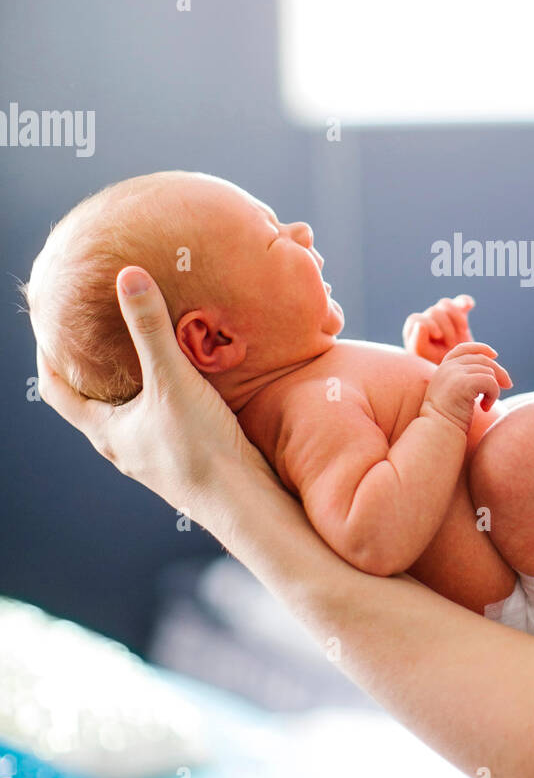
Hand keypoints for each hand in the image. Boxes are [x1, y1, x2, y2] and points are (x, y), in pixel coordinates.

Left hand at [36, 267, 276, 519]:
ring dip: (124, 383)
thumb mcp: (173, 381)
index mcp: (106, 431)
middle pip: (88, 402)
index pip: (56, 391)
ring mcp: (151, 455)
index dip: (46, 357)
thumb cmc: (200, 448)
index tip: (48, 327)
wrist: (243, 501)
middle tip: (91, 330)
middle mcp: (122, 446)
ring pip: (125, 413)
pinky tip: (181, 379)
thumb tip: (127, 276)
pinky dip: (157, 395)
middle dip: (87, 367)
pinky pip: (157, 419)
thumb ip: (151, 329)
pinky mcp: (181, 457)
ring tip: (133, 349)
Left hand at [402, 294, 474, 364]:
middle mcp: (427, 320)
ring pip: (445, 304)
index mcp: (413, 330)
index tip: (438, 336)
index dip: (429, 324)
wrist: (457, 370)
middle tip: (451, 344)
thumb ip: (418, 343)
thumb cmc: (436, 366)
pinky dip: (464, 301)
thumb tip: (420, 324)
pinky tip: (469, 306)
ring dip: (456, 317)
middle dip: (445, 326)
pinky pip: (460, 301)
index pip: (417, 318)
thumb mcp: (426, 358)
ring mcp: (443, 316)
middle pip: (434, 311)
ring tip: (462, 333)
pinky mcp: (459, 314)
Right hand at [420, 341, 511, 432]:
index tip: (495, 355)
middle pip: (482, 359)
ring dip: (494, 389)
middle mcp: (448, 367)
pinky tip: (485, 408)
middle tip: (508, 385)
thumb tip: (492, 372)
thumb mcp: (453, 394)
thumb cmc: (447, 420)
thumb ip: (465, 379)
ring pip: (488, 371)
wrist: (437, 433)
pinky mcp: (462, 383)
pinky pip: (490, 381)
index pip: (464, 348)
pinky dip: (493, 395)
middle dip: (499, 371)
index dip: (481, 348)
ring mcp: (454, 373)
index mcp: (443, 368)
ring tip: (485, 405)